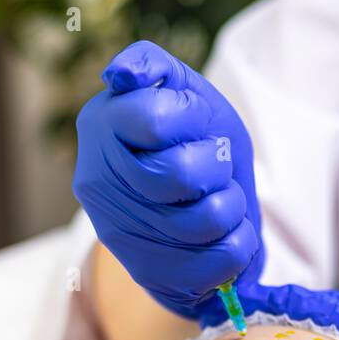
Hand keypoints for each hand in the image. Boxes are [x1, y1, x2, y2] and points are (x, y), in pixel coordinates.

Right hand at [73, 40, 264, 318]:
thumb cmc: (190, 135)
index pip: (156, 119)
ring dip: (233, 206)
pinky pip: (217, 262)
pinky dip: (240, 245)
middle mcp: (99, 179)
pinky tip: (231, 235)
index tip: (195, 122)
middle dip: (216, 166)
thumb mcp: (180, 89)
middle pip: (181, 174)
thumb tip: (122, 74)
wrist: (197, 201)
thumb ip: (153, 67)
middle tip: (214, 166)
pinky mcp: (147, 272)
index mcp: (103, 124)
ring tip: (224, 200)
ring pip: (205, 219)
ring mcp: (119, 230)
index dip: (192, 118)